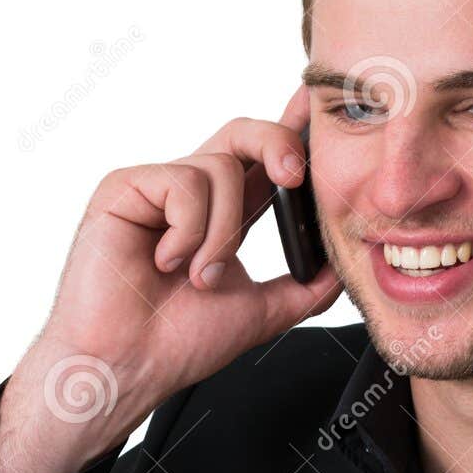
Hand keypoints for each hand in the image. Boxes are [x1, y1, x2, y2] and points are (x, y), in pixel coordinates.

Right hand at [0, 87, 342, 472]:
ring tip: (198, 278)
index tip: (318, 106)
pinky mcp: (125, 187)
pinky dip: (188, 231)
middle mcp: (190, 195)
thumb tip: (347, 263)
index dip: (292, 129)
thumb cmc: (176, 343)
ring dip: (223, 233)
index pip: (262, 160)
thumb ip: (307, 286)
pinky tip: (164, 263)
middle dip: (278, 142)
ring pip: (220, 168)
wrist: (126, 366)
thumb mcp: (262, 310)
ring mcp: (156, 188)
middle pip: (243, 133)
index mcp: (222, 214)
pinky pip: (183, 183)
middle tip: (293, 177)